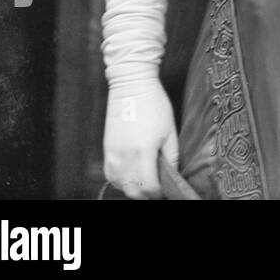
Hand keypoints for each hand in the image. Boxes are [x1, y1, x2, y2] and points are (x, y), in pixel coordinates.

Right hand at [103, 79, 177, 199]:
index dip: (159, 193)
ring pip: (121, 186)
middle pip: (133, 191)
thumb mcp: (170, 130)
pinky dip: (122, 180)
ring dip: (134, 188)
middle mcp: (124, 158)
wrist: (131, 86)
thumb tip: (173, 174)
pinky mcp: (106, 151)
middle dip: (147, 194)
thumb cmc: (154, 105)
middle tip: (158, 188)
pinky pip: (111, 176)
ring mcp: (112, 155)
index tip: (167, 191)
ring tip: (147, 179)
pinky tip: (132, 173)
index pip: (149, 188)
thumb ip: (171, 156)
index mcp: (143, 153)